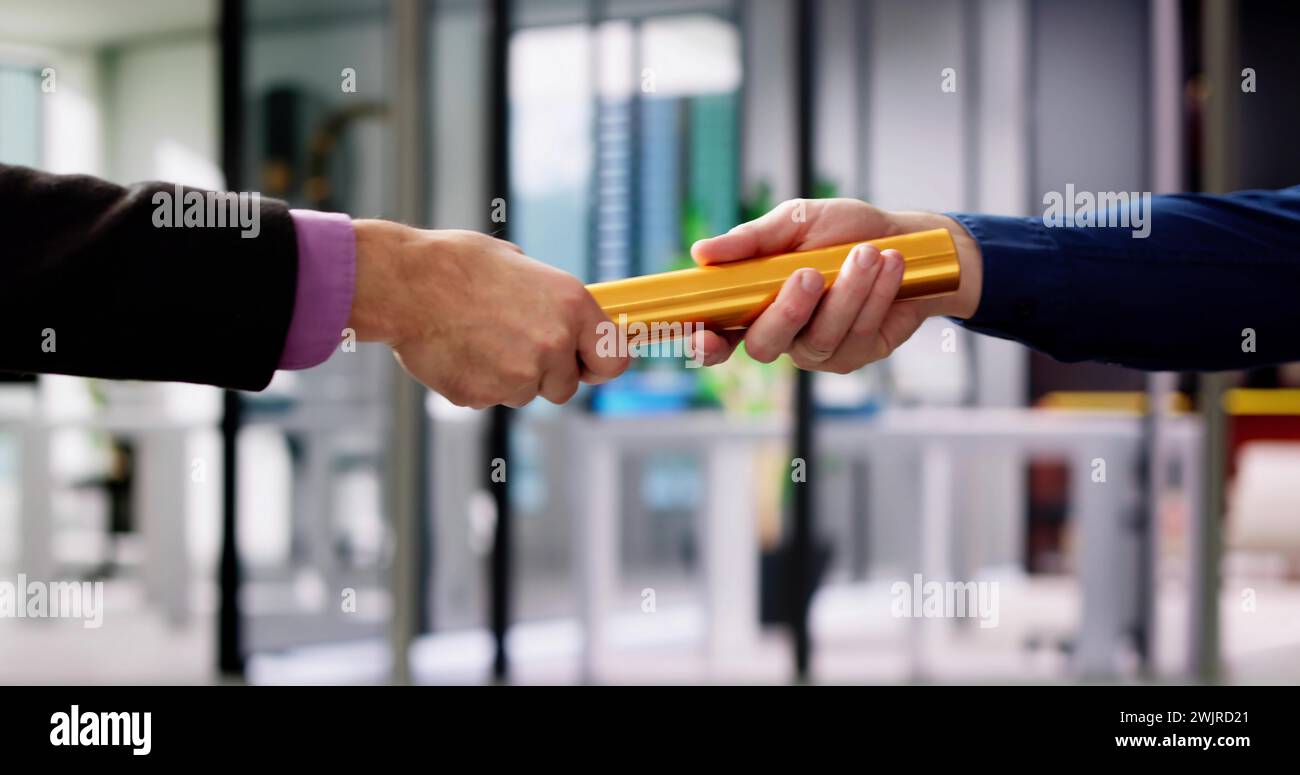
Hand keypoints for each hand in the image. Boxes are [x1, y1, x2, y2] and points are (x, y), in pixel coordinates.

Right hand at [348, 220, 628, 407]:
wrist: (404, 283)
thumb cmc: (457, 266)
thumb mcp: (521, 266)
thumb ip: (550, 300)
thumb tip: (562, 319)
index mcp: (572, 305)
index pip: (614, 360)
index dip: (599, 366)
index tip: (586, 366)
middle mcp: (554, 344)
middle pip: (565, 387)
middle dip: (544, 374)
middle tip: (509, 342)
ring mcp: (519, 375)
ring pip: (524, 393)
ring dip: (507, 377)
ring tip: (476, 338)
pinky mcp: (484, 395)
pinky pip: (489, 399)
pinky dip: (477, 382)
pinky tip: (458, 350)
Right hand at [688, 198, 982, 372]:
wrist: (904, 240)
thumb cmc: (842, 231)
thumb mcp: (795, 222)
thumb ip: (751, 240)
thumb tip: (701, 252)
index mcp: (754, 304)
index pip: (717, 336)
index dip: (704, 344)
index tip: (703, 335)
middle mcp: (782, 334)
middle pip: (764, 346)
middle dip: (787, 311)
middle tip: (809, 273)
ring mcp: (819, 350)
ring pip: (820, 339)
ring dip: (847, 292)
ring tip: (868, 252)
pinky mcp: (857, 354)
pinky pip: (859, 335)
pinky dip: (876, 295)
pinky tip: (890, 265)